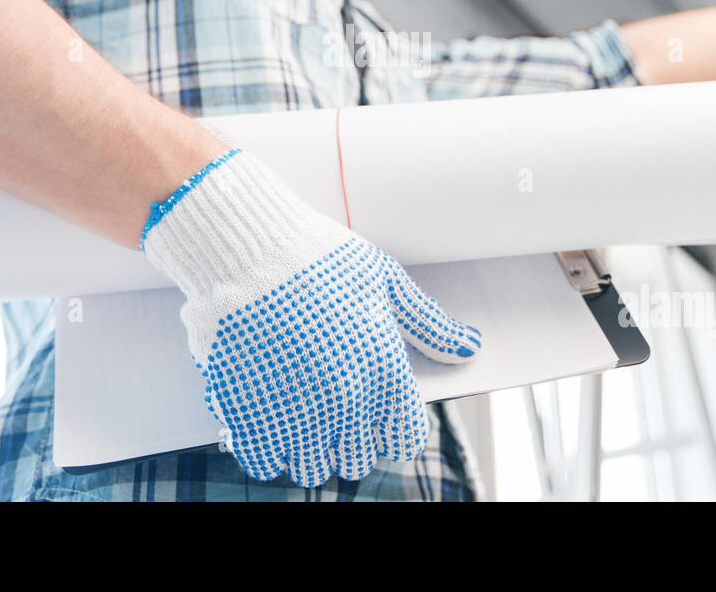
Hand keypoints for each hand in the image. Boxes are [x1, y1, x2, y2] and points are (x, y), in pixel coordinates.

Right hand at [141, 147, 481, 487]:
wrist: (245, 248)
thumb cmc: (318, 256)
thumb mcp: (385, 280)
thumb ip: (429, 324)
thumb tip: (471, 350)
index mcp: (384, 371)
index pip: (404, 439)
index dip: (391, 427)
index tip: (374, 411)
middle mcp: (345, 402)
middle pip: (356, 459)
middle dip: (347, 438)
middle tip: (326, 400)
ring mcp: (294, 412)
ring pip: (309, 468)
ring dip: (304, 446)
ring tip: (292, 406)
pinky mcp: (246, 416)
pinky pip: (262, 464)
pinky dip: (263, 447)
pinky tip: (262, 412)